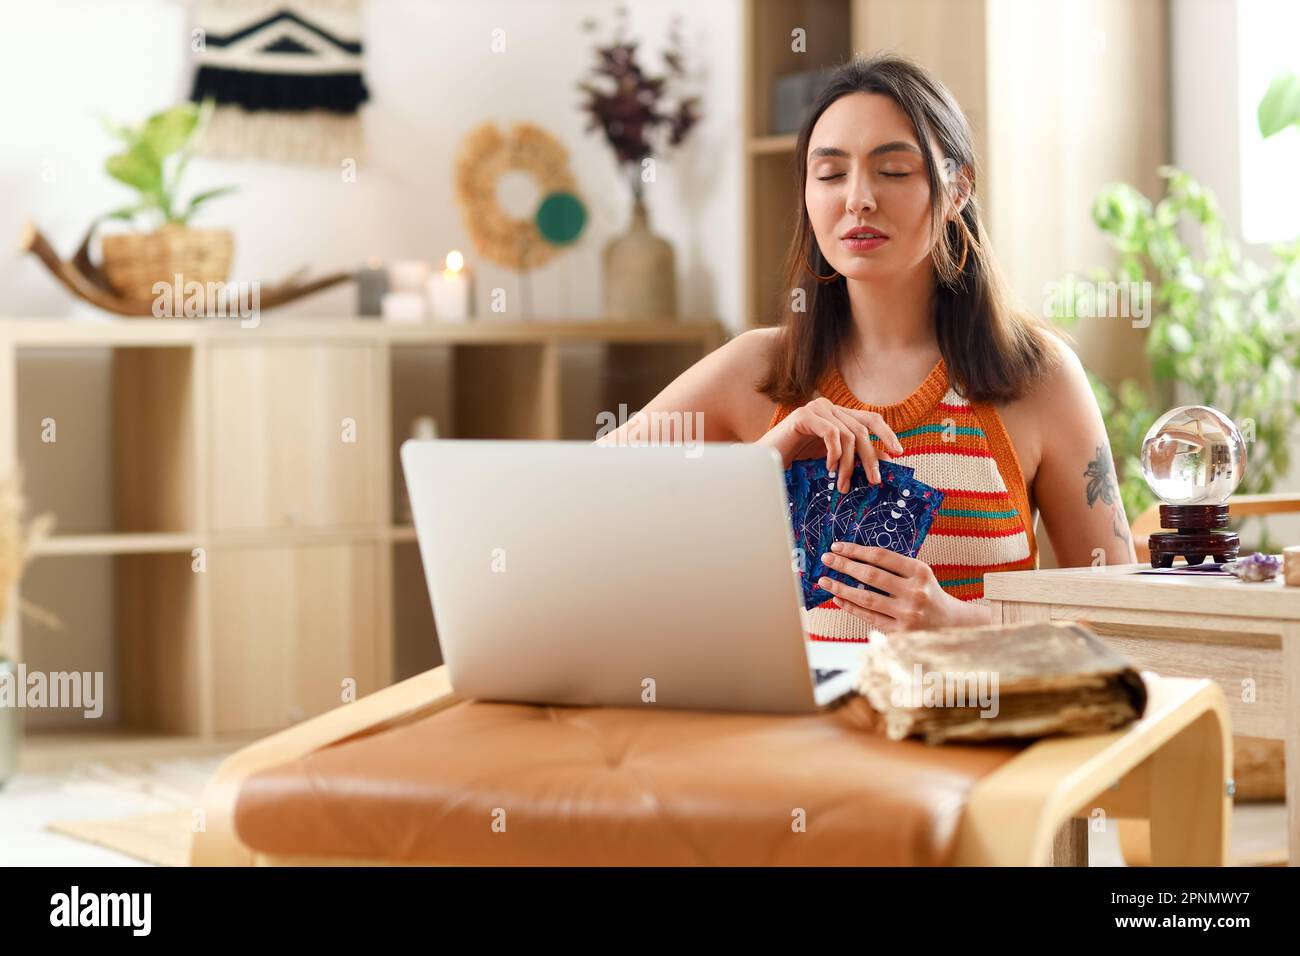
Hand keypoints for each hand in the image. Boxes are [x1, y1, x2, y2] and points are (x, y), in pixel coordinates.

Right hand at [756, 397, 903, 492]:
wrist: (763, 463)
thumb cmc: (794, 463)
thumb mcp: (829, 459)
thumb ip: (851, 456)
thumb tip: (880, 463)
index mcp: (837, 415)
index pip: (870, 419)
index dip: (887, 434)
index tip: (899, 453)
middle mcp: (829, 407)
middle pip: (863, 428)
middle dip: (871, 457)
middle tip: (874, 481)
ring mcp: (816, 408)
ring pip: (849, 434)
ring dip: (849, 463)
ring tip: (843, 484)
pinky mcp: (804, 415)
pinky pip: (832, 433)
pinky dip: (834, 453)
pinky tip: (828, 469)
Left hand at [814, 542, 991, 631]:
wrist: (953, 624)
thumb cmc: (930, 594)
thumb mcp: (920, 574)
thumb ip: (894, 567)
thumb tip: (854, 559)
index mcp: (920, 572)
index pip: (881, 556)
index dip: (856, 550)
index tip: (837, 547)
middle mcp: (915, 592)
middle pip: (871, 575)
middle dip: (844, 566)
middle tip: (826, 559)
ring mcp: (907, 614)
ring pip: (866, 598)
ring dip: (841, 588)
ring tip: (824, 581)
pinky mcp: (900, 633)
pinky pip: (869, 617)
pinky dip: (851, 607)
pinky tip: (837, 599)